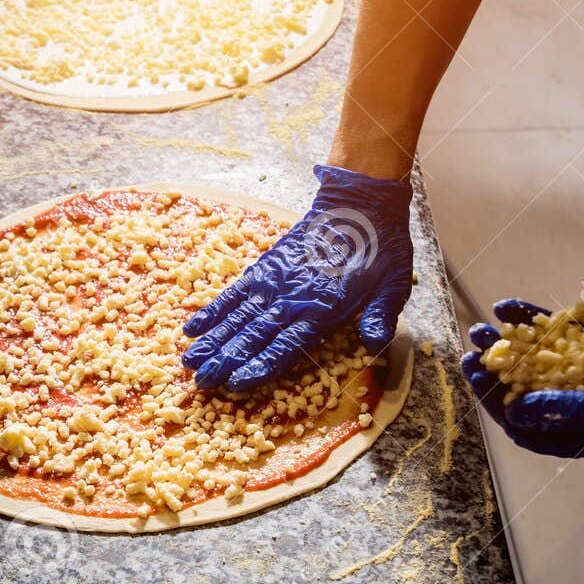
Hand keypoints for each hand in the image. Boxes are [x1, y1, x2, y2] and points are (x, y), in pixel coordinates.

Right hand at [181, 164, 414, 390]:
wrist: (360, 200)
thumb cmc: (382, 246)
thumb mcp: (395, 284)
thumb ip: (380, 316)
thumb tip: (374, 344)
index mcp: (325, 308)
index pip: (286, 345)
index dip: (260, 365)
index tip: (236, 383)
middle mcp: (293, 298)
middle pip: (253, 335)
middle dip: (226, 360)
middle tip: (201, 381)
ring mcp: (276, 281)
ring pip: (238, 316)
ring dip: (213, 340)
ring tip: (189, 360)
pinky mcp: (267, 266)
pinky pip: (236, 291)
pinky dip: (214, 309)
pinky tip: (194, 325)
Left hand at [459, 276, 583, 457]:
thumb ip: (566, 411)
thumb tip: (518, 414)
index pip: (530, 429)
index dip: (500, 410)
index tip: (480, 385)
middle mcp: (582, 400)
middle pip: (523, 391)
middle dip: (494, 375)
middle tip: (470, 357)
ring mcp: (583, 366)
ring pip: (531, 358)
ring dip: (503, 343)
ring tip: (479, 329)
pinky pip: (550, 328)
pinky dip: (527, 317)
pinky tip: (505, 306)